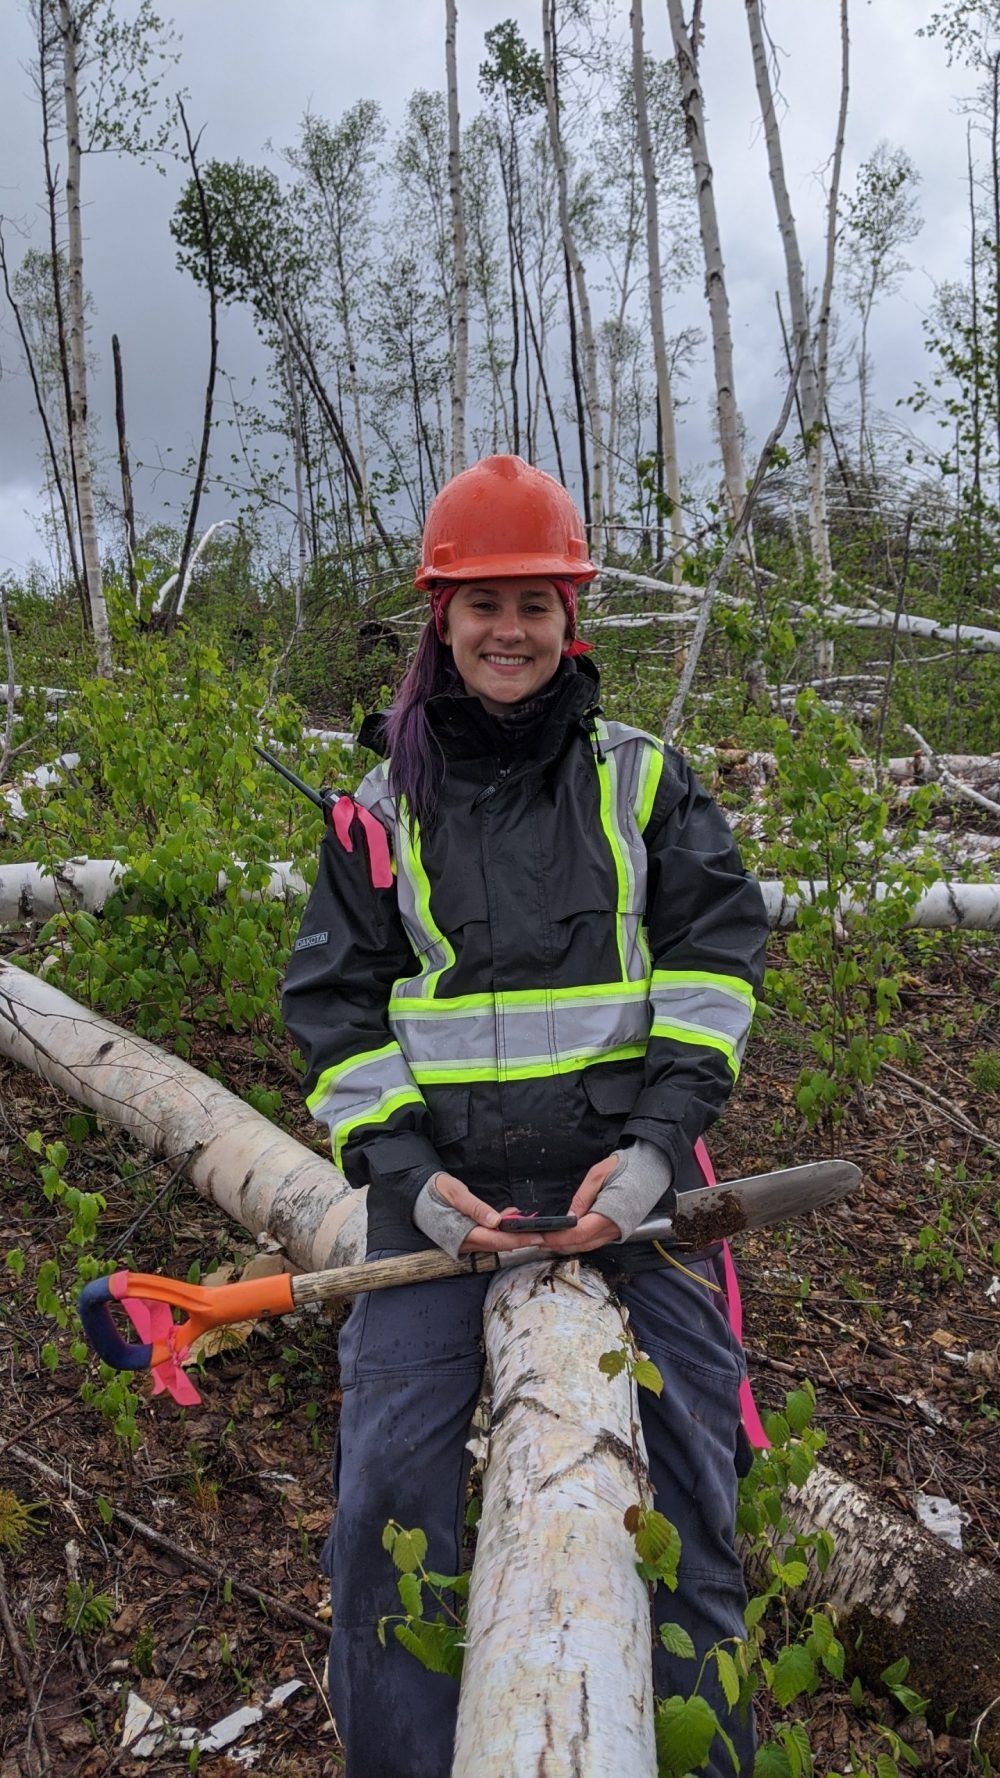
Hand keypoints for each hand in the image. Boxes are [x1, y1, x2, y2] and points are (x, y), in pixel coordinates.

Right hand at [426, 1174, 545, 1255]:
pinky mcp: (466, 1237)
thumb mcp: (454, 1193)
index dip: (518, 1239)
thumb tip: (496, 1220)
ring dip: (514, 1236)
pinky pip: (488, 1238)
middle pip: (500, 1244)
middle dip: (522, 1240)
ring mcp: (465, 1241)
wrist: (415, 1195)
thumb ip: (474, 1207)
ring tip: (533, 1227)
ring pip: (495, 1242)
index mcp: (463, 1232)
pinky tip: (511, 1220)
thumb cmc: (435, 1191)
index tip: (538, 1236)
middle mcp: (465, 1242)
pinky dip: (502, 1231)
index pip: (497, 1240)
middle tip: (544, 1234)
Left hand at [541, 1154, 622, 1253]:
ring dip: (565, 1246)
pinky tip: (564, 1238)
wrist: (649, 1169)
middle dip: (556, 1245)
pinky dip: (577, 1243)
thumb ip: (582, 1198)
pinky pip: (593, 1242)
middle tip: (535, 1239)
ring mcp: (616, 1233)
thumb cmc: (624, 1168)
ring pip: (586, 1247)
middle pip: (580, 1245)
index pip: (579, 1234)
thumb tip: (568, 1218)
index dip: (558, 1238)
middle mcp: (613, 1229)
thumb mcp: (598, 1174)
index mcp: (609, 1215)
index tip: (542, 1235)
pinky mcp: (616, 1231)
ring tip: (545, 1240)